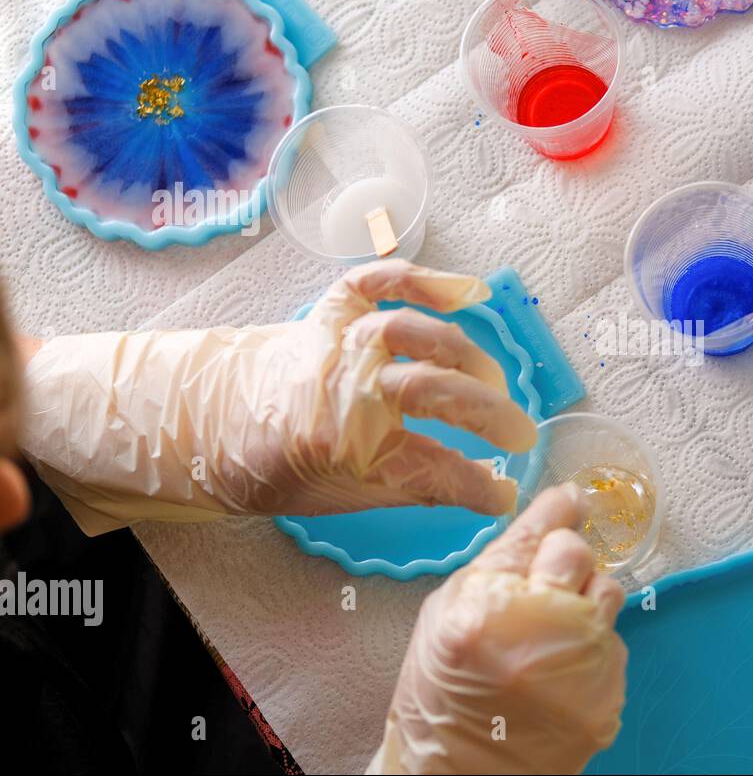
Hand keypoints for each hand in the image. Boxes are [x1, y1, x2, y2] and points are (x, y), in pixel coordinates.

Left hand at [21, 259, 535, 533]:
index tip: (507, 493)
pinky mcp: (330, 311)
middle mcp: (339, 388)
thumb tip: (490, 489)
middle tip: (521, 434)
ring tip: (493, 382)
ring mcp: (335, 342)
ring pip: (412, 334)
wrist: (209, 425)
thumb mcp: (348, 496)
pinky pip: (378, 281)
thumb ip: (418, 487)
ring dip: (466, 357)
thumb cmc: (279, 468)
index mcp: (342, 447)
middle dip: (490, 415)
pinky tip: (467, 292)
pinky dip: (424, 279)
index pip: (431, 468)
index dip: (478, 485)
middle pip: (432, 391)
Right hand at [369, 485, 627, 773]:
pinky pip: (615, 644)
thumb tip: (551, 516)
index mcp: (487, 606)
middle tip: (545, 584)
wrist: (461, 775)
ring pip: (609, 593)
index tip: (570, 501)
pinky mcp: (607, 697)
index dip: (558, 509)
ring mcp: (581, 667)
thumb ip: (498, 563)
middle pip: (579, 553)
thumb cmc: (442, 692)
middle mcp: (540, 632)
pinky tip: (560, 671)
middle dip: (564, 559)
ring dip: (584, 602)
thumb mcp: (445, 614)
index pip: (539, 530)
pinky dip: (592, 649)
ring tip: (550, 633)